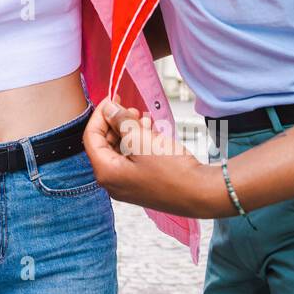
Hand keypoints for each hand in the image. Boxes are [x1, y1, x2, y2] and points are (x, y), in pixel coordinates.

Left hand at [83, 99, 230, 217]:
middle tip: (130, 108)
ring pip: (120, 149)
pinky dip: (138, 142)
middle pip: (105, 143)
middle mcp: (112, 182)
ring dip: (128, 130)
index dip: (100, 115)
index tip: (111, 100)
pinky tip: (150, 129)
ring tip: (143, 118)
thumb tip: (108, 108)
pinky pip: (132, 158)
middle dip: (116, 122)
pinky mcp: (142, 183)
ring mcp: (127, 184)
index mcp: (106, 173)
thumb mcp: (142, 140)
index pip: (91, 137)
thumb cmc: (171, 170)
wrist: (201, 193)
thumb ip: (120, 122)